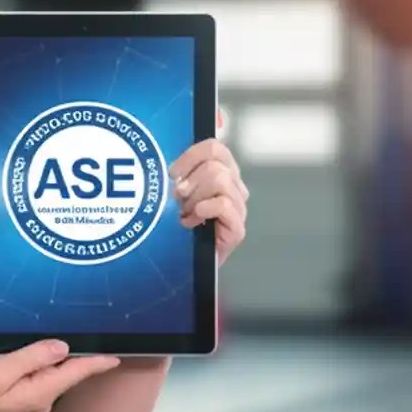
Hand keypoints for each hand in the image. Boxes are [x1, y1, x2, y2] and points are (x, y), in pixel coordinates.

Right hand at [0, 340, 120, 411]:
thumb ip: (31, 357)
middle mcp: (42, 399)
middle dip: (82, 354)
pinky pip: (40, 378)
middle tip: (94, 331)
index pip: (78, 372)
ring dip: (62, 358)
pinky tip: (43, 353)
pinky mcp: (19, 400)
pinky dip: (45, 364)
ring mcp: (31, 401)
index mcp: (41, 390)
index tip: (118, 352)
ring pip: (54, 374)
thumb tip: (62, 347)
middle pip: (69, 372)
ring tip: (73, 338)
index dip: (99, 361)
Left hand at [168, 136, 248, 265]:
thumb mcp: (174, 192)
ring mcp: (239, 208)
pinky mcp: (238, 228)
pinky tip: (193, 220)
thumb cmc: (177, 225)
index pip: (215, 148)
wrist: (183, 263)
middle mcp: (234, 187)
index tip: (173, 172)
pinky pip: (224, 205)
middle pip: (215, 164)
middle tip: (179, 199)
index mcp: (222, 172)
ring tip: (186, 213)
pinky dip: (205, 209)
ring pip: (220, 180)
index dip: (191, 156)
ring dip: (195, 197)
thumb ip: (178, 171)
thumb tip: (172, 155)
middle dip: (191, 181)